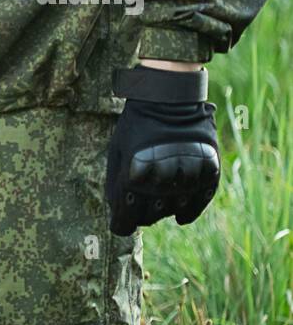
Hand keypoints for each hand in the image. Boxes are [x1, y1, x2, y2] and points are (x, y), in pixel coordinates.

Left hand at [106, 67, 219, 235]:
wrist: (169, 98)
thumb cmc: (136, 126)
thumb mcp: (117, 152)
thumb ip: (116, 184)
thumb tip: (119, 212)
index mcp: (134, 177)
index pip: (126, 220)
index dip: (121, 225)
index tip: (121, 225)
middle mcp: (161, 181)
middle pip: (149, 217)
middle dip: (140, 214)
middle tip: (138, 205)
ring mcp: (187, 177)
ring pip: (173, 211)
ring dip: (163, 209)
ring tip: (158, 198)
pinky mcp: (208, 171)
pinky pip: (199, 202)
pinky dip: (189, 211)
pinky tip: (180, 215)